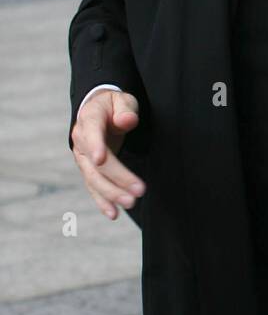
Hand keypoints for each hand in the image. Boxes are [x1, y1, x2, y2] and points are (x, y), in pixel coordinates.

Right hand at [71, 90, 145, 219]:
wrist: (99, 110)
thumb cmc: (114, 105)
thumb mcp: (122, 100)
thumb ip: (125, 109)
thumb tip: (128, 120)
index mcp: (89, 118)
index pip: (91, 132)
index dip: (95, 145)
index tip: (101, 159)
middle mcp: (81, 140)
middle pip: (96, 163)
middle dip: (117, 178)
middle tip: (139, 190)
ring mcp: (83, 157)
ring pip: (94, 179)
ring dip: (111, 194)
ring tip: (131, 203)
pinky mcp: (89, 170)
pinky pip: (94, 187)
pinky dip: (103, 201)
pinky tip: (114, 214)